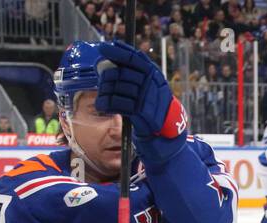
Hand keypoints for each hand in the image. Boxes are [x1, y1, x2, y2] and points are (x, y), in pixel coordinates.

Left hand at [94, 40, 187, 164]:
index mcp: (154, 74)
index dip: (118, 52)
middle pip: (123, 73)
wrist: (165, 130)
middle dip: (108, 75)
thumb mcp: (150, 86)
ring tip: (101, 95)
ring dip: (105, 91)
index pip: (135, 58)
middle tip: (101, 78)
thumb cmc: (152, 106)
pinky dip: (107, 104)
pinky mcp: (141, 112)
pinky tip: (102, 105)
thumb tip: (111, 59)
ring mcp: (147, 97)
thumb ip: (135, 73)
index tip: (104, 47)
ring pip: (118, 88)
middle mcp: (151, 84)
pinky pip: (118, 104)